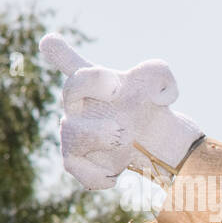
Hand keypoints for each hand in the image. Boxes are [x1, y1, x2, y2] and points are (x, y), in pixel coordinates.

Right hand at [39, 33, 202, 189]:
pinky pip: (75, 167)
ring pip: (73, 135)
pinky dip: (97, 173)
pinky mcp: (75, 161)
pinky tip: (117, 172)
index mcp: (90, 80)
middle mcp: (75, 104)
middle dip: (91, 87)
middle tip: (118, 91)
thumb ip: (161, 75)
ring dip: (100, 135)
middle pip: (70, 91)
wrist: (152, 139)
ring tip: (124, 137)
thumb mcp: (160, 83)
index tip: (69, 49)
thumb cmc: (146, 103)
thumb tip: (159, 93)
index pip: (67, 61)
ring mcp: (72, 132)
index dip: (60, 52)